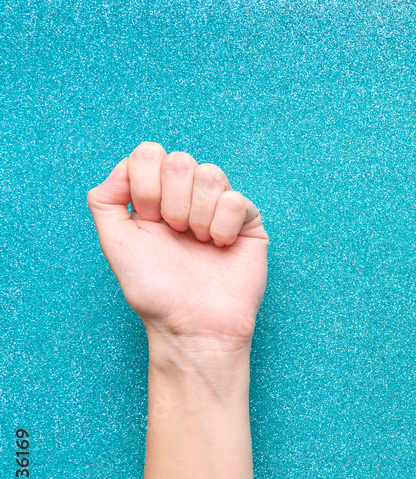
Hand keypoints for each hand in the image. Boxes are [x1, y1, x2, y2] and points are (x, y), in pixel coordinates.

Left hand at [88, 142, 267, 348]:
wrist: (193, 324)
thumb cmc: (156, 291)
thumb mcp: (114, 242)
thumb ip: (105, 199)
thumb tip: (125, 166)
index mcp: (155, 198)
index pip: (149, 154)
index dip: (146, 183)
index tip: (148, 220)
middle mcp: (187, 198)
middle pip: (180, 161)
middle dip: (172, 201)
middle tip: (174, 233)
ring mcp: (219, 208)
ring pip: (211, 174)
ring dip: (198, 214)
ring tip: (198, 242)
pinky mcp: (248, 222)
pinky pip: (236, 200)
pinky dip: (222, 226)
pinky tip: (220, 247)